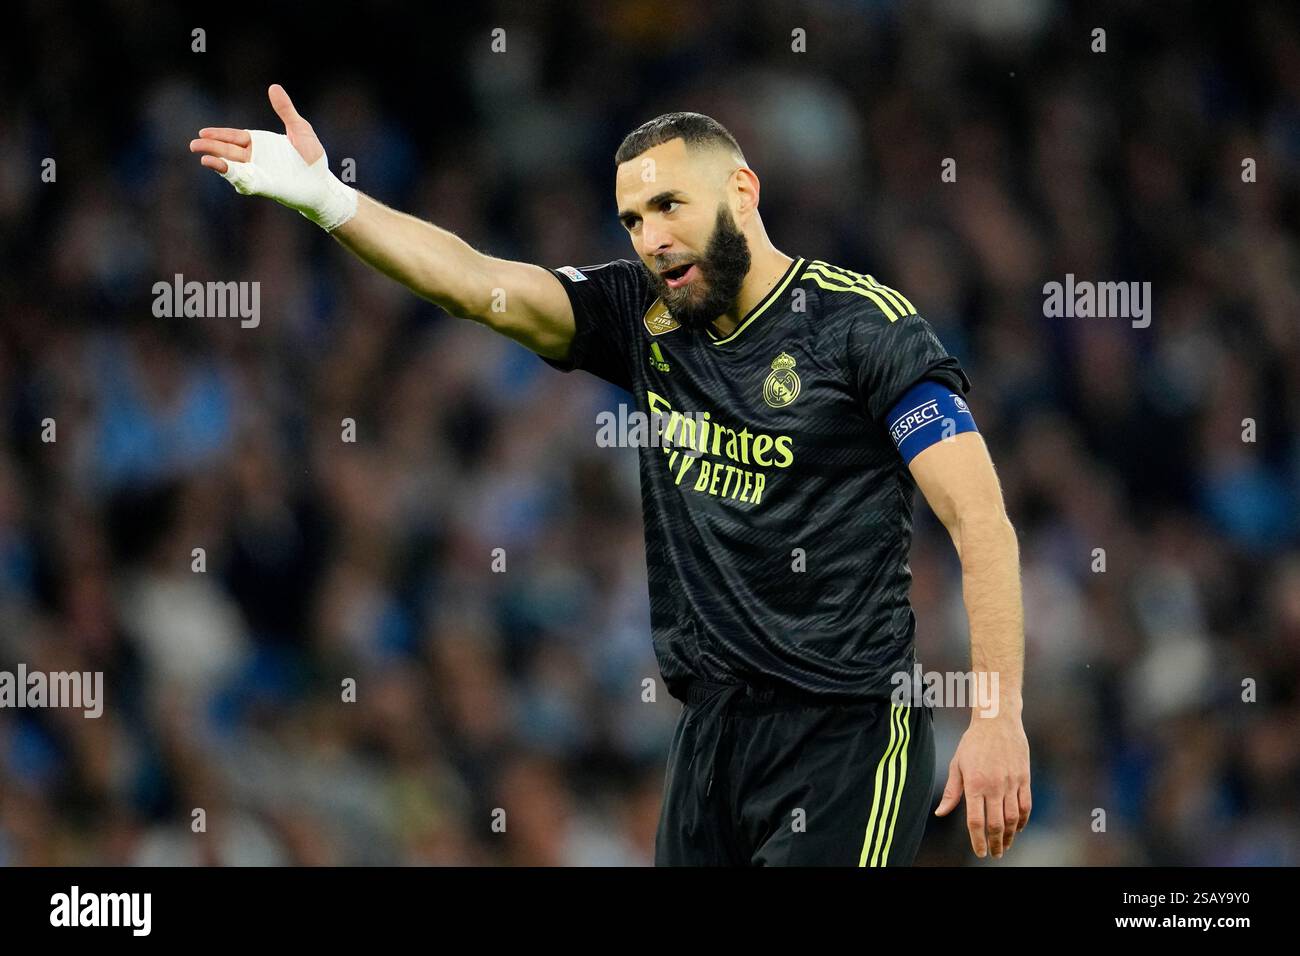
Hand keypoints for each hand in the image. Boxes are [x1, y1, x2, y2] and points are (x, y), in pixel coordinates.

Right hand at [189, 84, 354, 230]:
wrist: (323, 181)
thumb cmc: (312, 158)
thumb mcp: (299, 128)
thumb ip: (285, 110)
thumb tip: (273, 87)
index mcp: (260, 144)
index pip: (234, 138)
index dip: (219, 135)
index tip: (202, 132)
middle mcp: (255, 159)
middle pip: (228, 152)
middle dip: (211, 148)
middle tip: (194, 145)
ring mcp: (259, 173)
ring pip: (233, 168)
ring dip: (218, 164)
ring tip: (204, 159)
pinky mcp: (265, 186)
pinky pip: (246, 181)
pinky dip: (234, 177)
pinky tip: (224, 171)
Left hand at [933, 712, 1030, 858]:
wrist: (997, 721)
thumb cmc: (973, 742)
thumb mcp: (956, 764)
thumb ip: (952, 792)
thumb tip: (940, 813)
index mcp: (974, 783)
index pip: (976, 820)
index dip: (978, 840)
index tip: (980, 852)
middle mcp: (994, 785)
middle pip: (996, 824)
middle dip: (995, 843)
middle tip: (995, 853)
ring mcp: (1011, 782)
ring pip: (1013, 818)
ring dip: (1010, 835)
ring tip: (1006, 845)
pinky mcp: (1024, 778)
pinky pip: (1026, 805)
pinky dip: (1023, 820)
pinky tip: (1018, 828)